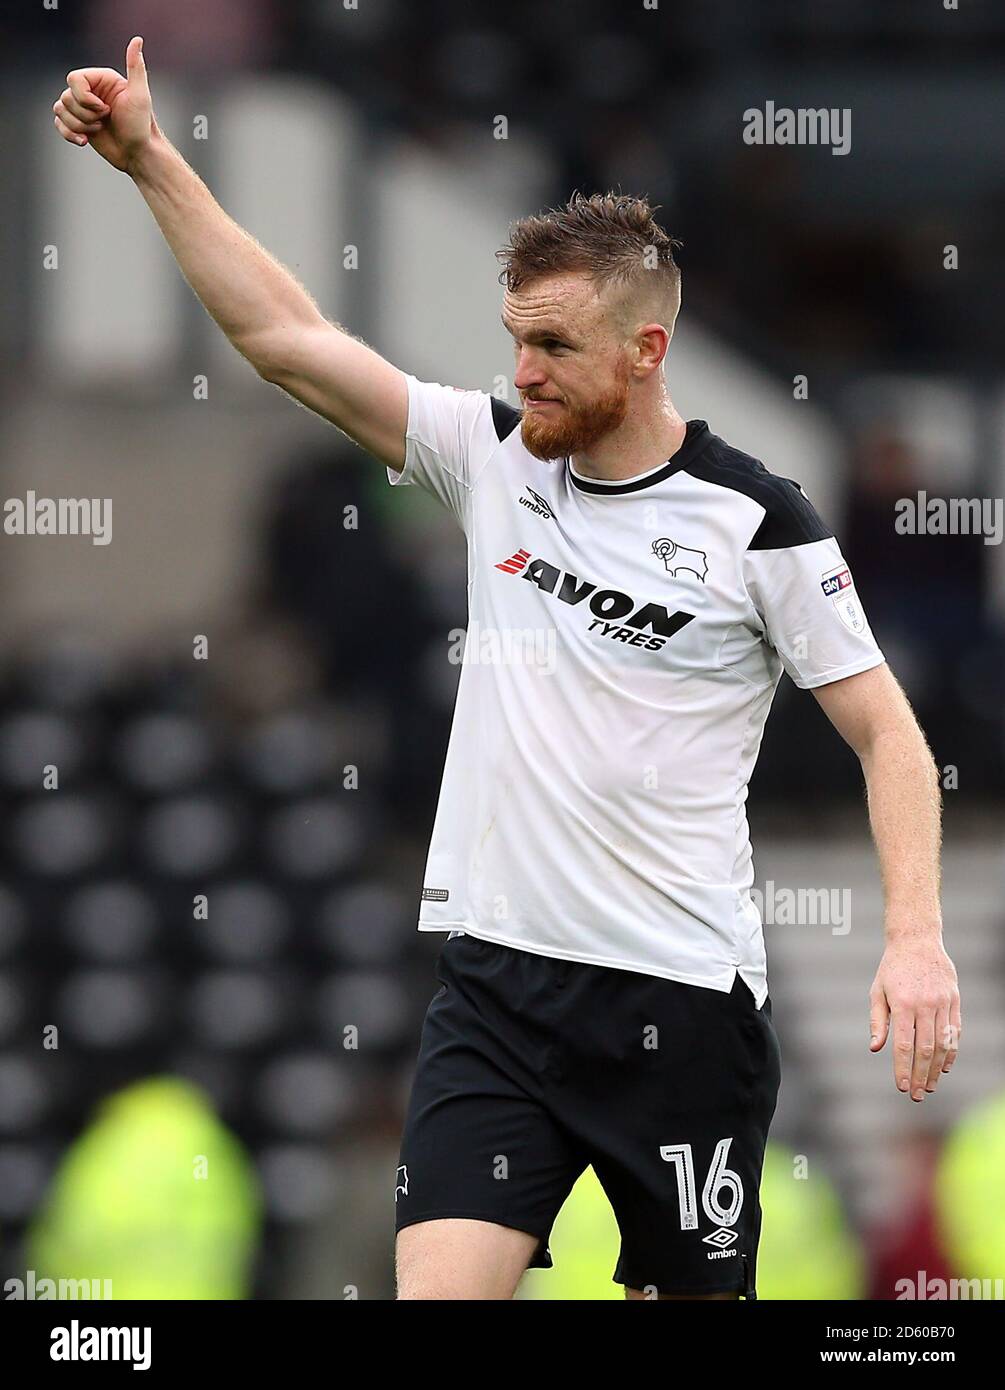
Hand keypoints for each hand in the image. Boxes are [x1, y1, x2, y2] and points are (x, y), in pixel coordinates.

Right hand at [52, 36, 155, 173]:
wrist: (138, 154)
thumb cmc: (141, 126)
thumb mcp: (140, 95)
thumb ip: (135, 67)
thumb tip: (137, 40)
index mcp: (101, 80)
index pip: (74, 79)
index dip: (84, 97)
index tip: (105, 110)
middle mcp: (90, 91)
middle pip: (66, 96)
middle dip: (85, 114)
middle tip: (105, 120)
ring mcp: (83, 108)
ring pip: (60, 109)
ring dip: (79, 125)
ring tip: (99, 130)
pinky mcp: (78, 124)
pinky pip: (58, 123)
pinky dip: (69, 133)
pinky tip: (85, 140)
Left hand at [869, 932, 959, 1100]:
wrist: (917, 941)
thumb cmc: (892, 969)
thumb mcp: (877, 992)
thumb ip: (878, 1022)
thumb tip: (875, 1049)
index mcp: (903, 1004)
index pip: (904, 1045)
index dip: (903, 1069)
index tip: (902, 1087)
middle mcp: (925, 1005)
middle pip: (926, 1049)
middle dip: (921, 1076)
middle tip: (917, 1096)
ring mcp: (943, 1003)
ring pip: (943, 1044)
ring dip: (937, 1069)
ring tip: (930, 1086)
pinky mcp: (954, 1001)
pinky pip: (955, 1031)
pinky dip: (951, 1051)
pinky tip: (945, 1067)